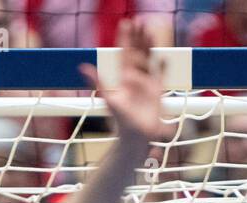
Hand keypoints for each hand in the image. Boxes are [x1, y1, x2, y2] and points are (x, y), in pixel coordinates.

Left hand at [79, 20, 165, 143]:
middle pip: (137, 52)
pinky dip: (162, 66)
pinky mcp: (157, 92)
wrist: (134, 138)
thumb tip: (83, 66)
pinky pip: (160, 75)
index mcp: (123, 78)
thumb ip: (98, 81)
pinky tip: (164, 57)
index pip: (124, 53)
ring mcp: (146, 84)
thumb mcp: (109, 98)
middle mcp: (134, 79)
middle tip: (139, 20)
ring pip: (149, 59)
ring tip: (150, 30)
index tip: (125, 22)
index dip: (125, 38)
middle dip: (138, 37)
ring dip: (150, 45)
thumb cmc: (121, 122)